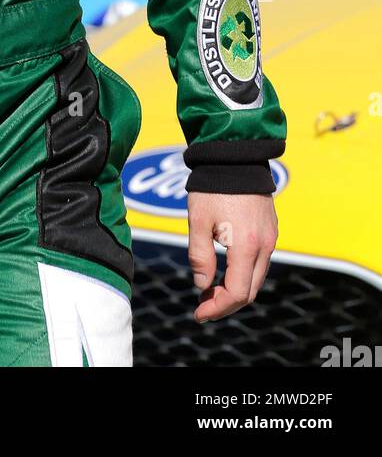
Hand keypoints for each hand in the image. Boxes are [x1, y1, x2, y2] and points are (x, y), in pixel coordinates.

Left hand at [187, 192, 277, 322]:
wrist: (234, 156)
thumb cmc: (212, 187)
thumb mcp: (198, 221)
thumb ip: (200, 256)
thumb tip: (203, 286)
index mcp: (246, 246)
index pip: (238, 293)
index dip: (218, 308)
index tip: (199, 313)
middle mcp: (264, 246)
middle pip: (250, 291)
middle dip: (226, 304)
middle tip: (203, 306)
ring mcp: (270, 238)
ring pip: (256, 278)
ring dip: (236, 290)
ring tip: (210, 290)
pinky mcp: (270, 229)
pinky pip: (260, 262)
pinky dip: (244, 274)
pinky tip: (226, 271)